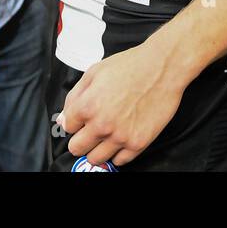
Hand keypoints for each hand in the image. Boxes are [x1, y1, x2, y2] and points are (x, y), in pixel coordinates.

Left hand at [60, 42, 187, 166]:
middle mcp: (101, 125)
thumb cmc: (131, 65)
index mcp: (87, 106)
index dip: (74, 121)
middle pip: (77, 148)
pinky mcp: (138, 143)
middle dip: (81, 139)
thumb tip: (64, 118)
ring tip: (107, 135)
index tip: (82, 119)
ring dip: (97, 149)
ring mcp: (120, 137)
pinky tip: (121, 139)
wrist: (162, 67)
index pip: (67, 127)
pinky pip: (119, 161)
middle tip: (91, 131)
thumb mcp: (95, 72)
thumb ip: (75, 96)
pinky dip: (117, 153)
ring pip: (95, 159)